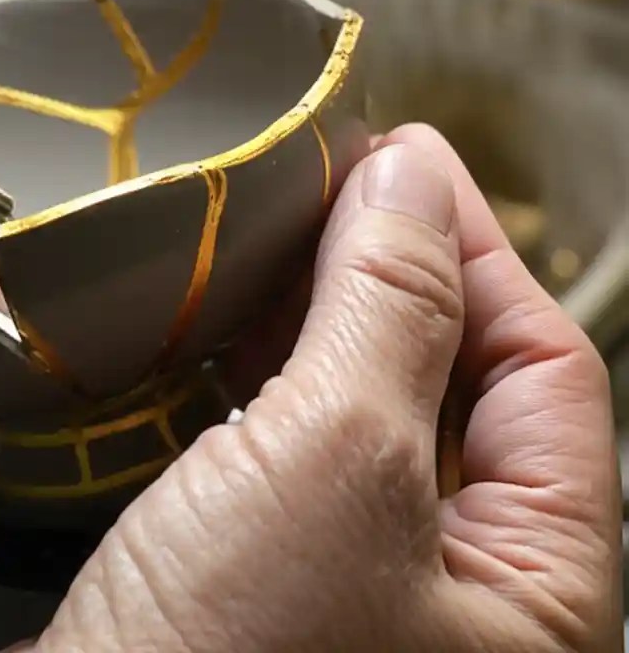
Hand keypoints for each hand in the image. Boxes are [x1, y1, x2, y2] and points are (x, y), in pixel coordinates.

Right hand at [28, 125, 621, 650]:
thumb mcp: (337, 464)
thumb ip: (390, 310)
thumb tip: (410, 182)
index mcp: (538, 591)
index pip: (540, 372)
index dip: (477, 248)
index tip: (403, 159)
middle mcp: (453, 592)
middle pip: (449, 385)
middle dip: (389, 274)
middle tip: (326, 179)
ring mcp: (346, 584)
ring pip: (351, 413)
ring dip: (311, 318)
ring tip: (263, 232)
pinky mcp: (254, 577)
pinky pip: (275, 454)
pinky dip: (247, 379)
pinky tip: (209, 327)